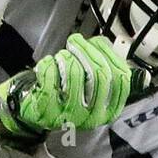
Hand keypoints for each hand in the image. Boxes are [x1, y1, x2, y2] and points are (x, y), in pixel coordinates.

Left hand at [0, 34, 141, 141]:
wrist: (37, 113)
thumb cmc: (65, 95)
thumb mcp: (89, 86)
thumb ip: (101, 65)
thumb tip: (103, 43)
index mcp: (109, 109)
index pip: (121, 78)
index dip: (108, 54)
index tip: (95, 42)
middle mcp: (93, 116)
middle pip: (100, 74)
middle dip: (86, 50)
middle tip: (75, 41)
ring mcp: (70, 115)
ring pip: (75, 72)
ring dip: (66, 57)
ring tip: (60, 57)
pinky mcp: (48, 110)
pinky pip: (51, 77)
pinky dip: (48, 64)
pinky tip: (48, 64)